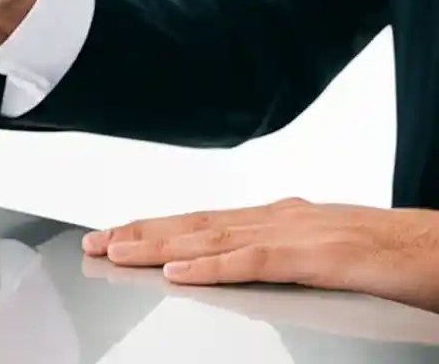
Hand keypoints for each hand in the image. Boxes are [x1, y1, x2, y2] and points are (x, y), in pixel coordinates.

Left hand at [83, 197, 438, 311]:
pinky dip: (211, 266)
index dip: (155, 227)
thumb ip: (282, 255)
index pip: (203, 221)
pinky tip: (178, 272)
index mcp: (280, 217)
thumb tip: (244, 263)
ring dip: (159, 246)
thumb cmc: (393, 255)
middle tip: (94, 242)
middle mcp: (279, 217)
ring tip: (116, 252)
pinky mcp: (317, 256)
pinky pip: (253, 262)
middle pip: (195, 224)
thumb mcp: (325, 254)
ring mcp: (297, 233)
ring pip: (212, 238)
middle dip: (140, 233)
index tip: (114, 234)